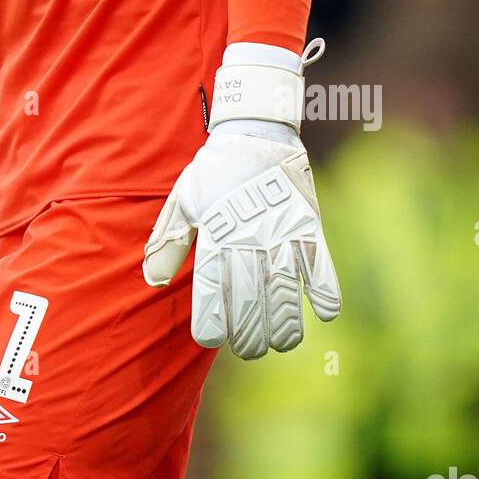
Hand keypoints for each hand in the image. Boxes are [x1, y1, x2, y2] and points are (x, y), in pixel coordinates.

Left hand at [142, 128, 340, 359]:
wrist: (255, 129)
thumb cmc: (214, 171)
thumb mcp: (183, 201)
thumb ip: (167, 242)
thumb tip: (153, 281)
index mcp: (215, 234)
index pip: (212, 290)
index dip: (211, 322)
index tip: (209, 338)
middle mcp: (248, 237)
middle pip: (251, 300)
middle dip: (249, 334)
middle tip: (248, 348)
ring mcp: (281, 231)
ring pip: (286, 291)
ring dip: (286, 325)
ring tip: (282, 343)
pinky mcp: (308, 223)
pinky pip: (321, 264)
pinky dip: (326, 291)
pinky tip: (324, 314)